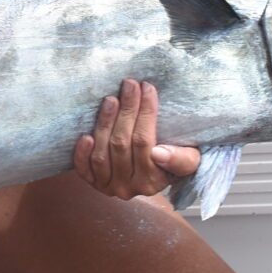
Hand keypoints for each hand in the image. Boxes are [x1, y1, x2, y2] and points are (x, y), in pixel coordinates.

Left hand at [73, 79, 201, 200]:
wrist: (156, 176)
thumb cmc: (174, 161)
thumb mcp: (189, 160)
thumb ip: (180, 160)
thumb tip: (159, 153)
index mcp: (153, 182)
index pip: (145, 142)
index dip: (146, 113)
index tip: (147, 88)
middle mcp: (129, 188)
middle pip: (122, 144)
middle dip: (126, 110)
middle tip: (129, 85)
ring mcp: (108, 186)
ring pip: (102, 153)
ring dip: (105, 123)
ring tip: (111, 99)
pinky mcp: (93, 183)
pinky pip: (83, 170)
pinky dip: (82, 153)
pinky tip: (85, 135)